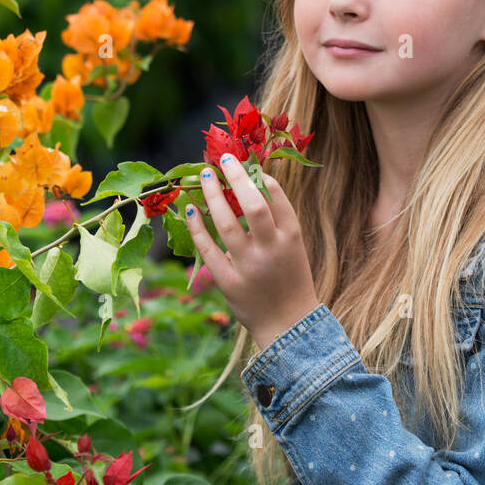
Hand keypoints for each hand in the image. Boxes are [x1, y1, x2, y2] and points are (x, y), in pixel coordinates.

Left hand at [185, 153, 320, 351]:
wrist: (289, 326)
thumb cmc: (290, 279)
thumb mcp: (293, 246)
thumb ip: (276, 219)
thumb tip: (252, 181)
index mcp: (291, 237)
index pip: (275, 196)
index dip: (258, 175)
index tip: (244, 163)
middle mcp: (271, 249)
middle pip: (252, 204)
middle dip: (236, 177)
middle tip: (223, 159)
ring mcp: (249, 266)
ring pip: (226, 223)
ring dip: (213, 195)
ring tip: (204, 176)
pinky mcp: (229, 282)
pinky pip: (208, 248)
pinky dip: (197, 226)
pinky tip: (191, 208)